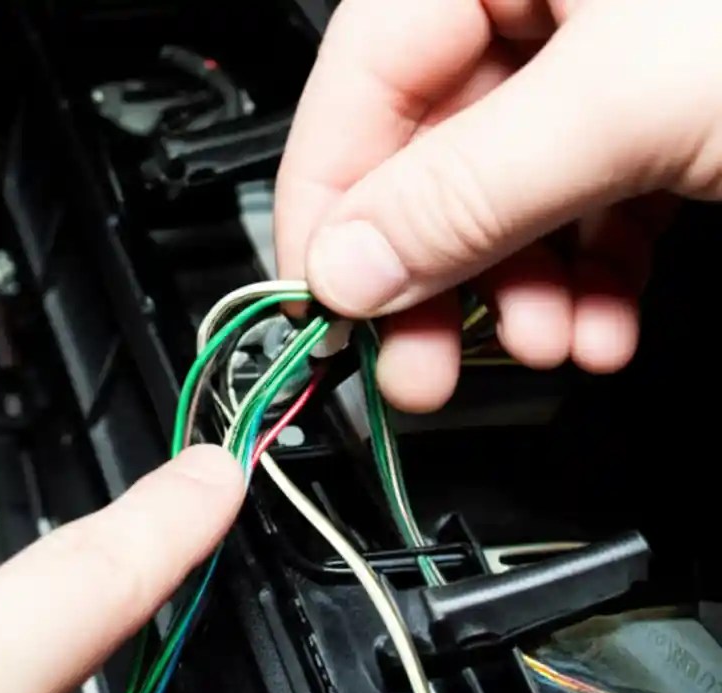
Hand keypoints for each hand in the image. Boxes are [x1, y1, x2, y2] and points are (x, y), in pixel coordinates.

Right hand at [276, 0, 721, 410]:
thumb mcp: (627, 104)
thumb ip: (474, 188)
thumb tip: (347, 266)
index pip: (364, 76)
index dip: (330, 198)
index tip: (322, 302)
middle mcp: (541, 3)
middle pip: (432, 151)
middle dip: (436, 272)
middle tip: (416, 363)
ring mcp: (605, 60)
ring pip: (508, 196)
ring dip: (518, 292)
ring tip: (544, 344)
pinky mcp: (665, 119)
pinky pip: (589, 209)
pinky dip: (588, 281)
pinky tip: (599, 326)